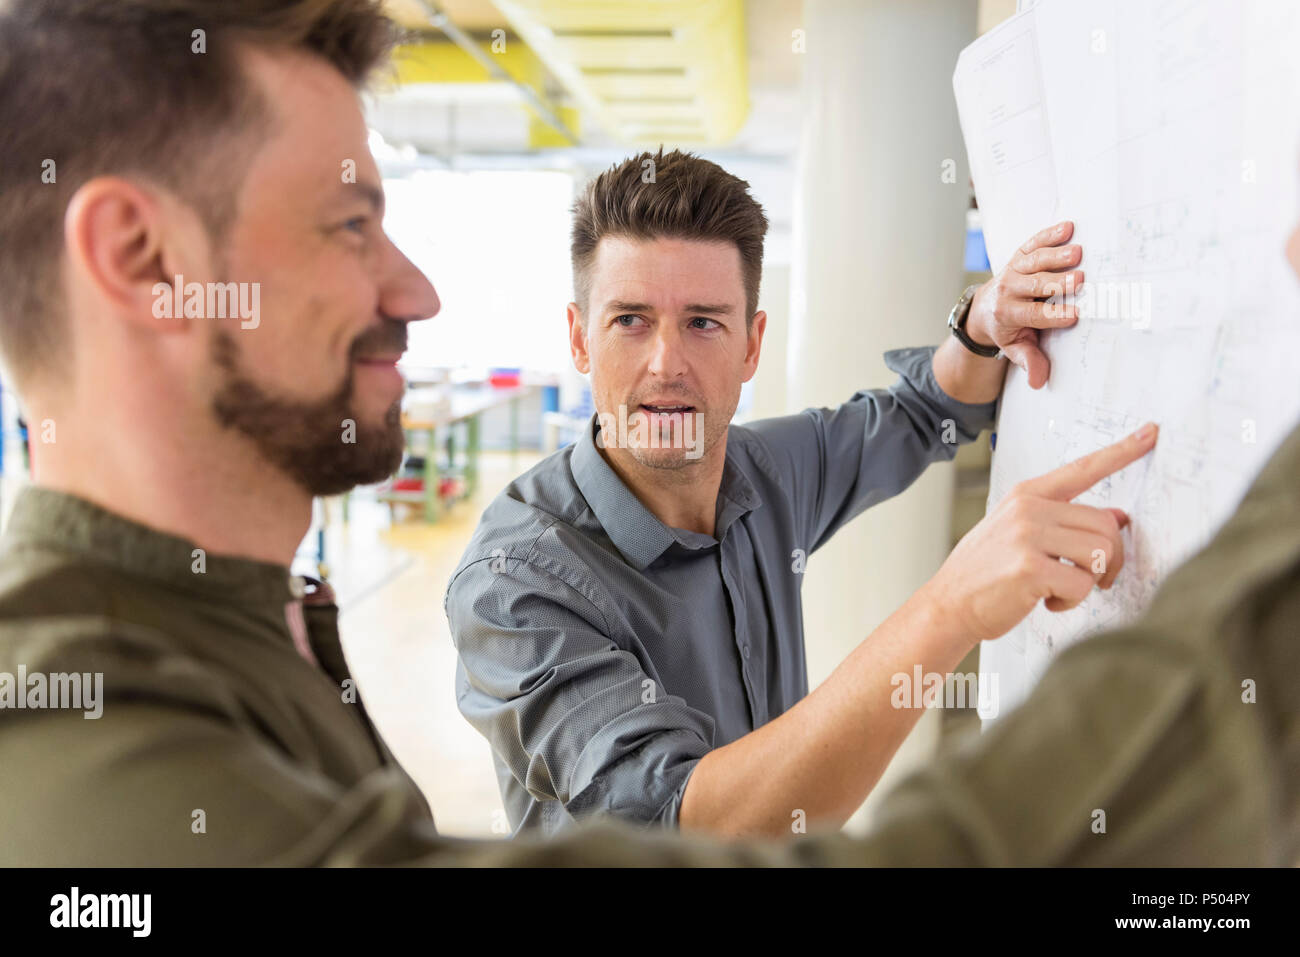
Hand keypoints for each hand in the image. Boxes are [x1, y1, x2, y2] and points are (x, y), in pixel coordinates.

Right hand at [924, 422, 1158, 642]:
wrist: (948, 604)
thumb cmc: (986, 571)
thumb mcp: (1021, 534)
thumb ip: (1065, 522)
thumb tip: (1118, 517)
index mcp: (1027, 495)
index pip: (1083, 468)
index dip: (1122, 452)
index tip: (1151, 434)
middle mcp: (1028, 509)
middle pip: (1105, 524)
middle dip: (1109, 558)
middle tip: (1095, 578)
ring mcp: (1027, 536)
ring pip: (1099, 552)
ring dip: (1091, 580)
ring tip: (1066, 590)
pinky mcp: (1029, 568)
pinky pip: (1081, 584)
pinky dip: (1073, 602)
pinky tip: (1048, 602)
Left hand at [967, 220, 1083, 388]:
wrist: (984, 307)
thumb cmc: (1007, 329)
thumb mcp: (1014, 348)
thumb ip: (1028, 361)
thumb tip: (1038, 383)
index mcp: (1008, 314)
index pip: (1033, 315)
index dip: (1053, 316)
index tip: (1074, 316)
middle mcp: (1008, 290)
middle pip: (1034, 285)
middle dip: (1056, 283)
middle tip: (1080, 281)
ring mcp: (1013, 270)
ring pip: (1034, 262)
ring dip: (1055, 256)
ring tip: (1078, 252)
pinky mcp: (1018, 255)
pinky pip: (1033, 243)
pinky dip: (1049, 234)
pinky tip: (1068, 227)